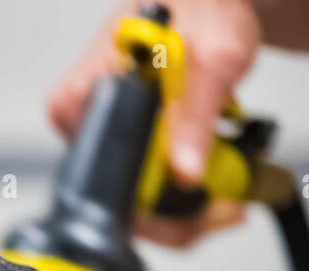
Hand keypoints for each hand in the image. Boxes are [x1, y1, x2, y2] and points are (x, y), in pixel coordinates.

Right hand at [48, 0, 262, 246]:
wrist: (206, 3)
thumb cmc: (201, 11)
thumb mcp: (213, 60)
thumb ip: (197, 119)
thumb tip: (184, 172)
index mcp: (83, 100)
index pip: (109, 178)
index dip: (160, 203)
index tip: (205, 202)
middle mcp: (82, 122)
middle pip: (119, 202)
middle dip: (180, 212)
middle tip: (227, 201)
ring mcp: (99, 136)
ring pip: (133, 204)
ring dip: (186, 205)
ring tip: (224, 183)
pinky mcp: (118, 145)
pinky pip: (140, 189)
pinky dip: (178, 191)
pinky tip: (202, 172)